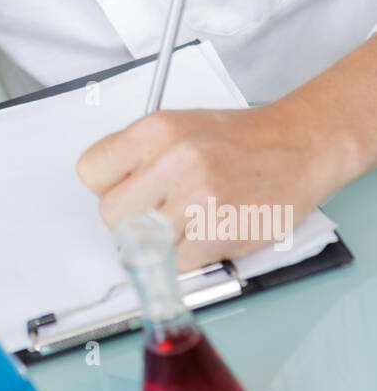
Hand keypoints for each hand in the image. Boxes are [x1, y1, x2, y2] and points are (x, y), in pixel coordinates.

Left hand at [75, 101, 332, 270]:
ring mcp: (198, 198)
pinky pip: (175, 264)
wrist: (300, 145)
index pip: (90, 171)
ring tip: (183, 224)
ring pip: (141, 245)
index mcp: (156, 130)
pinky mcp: (220, 232)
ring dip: (157, 244)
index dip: (106, 187)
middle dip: (129, 222)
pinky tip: (202, 236)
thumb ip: (139, 156)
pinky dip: (184, 259)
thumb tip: (107, 193)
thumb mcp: (179, 126)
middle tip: (154, 215)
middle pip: (111, 215)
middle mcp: (174, 161)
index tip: (123, 192)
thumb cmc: (242, 138)